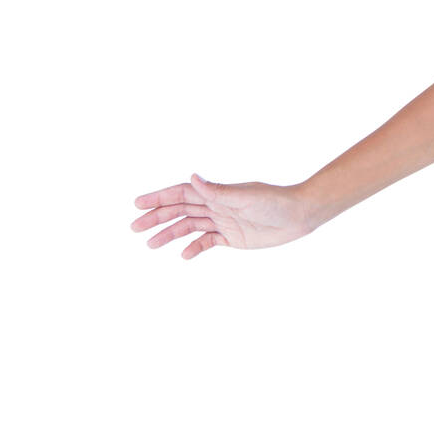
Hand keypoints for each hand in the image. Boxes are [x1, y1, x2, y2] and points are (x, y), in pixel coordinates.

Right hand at [131, 174, 316, 258]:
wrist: (300, 215)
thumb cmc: (275, 201)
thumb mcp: (245, 196)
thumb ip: (217, 191)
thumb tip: (193, 177)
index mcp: (218, 192)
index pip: (182, 193)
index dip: (159, 197)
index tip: (138, 203)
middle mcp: (218, 205)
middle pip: (181, 210)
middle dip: (157, 217)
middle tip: (134, 227)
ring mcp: (224, 221)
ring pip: (190, 227)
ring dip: (170, 234)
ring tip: (150, 244)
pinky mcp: (233, 237)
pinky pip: (208, 242)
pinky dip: (195, 248)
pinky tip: (183, 255)